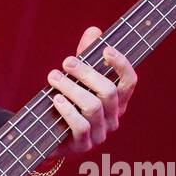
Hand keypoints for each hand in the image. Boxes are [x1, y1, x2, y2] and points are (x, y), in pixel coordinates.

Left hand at [37, 25, 137, 163]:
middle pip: (108, 91)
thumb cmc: (66, 100)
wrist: (45, 134)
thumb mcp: (75, 78)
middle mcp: (113, 117)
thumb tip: (94, 30)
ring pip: (93, 107)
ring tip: (53, 77)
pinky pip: (81, 127)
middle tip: (66, 62)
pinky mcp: (83, 145)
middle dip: (86, 73)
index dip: (121, 65)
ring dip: (72, 88)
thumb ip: (85, 56)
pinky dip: (68, 111)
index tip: (106, 49)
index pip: (129, 82)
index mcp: (117, 100)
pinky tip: (56, 100)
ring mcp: (100, 133)